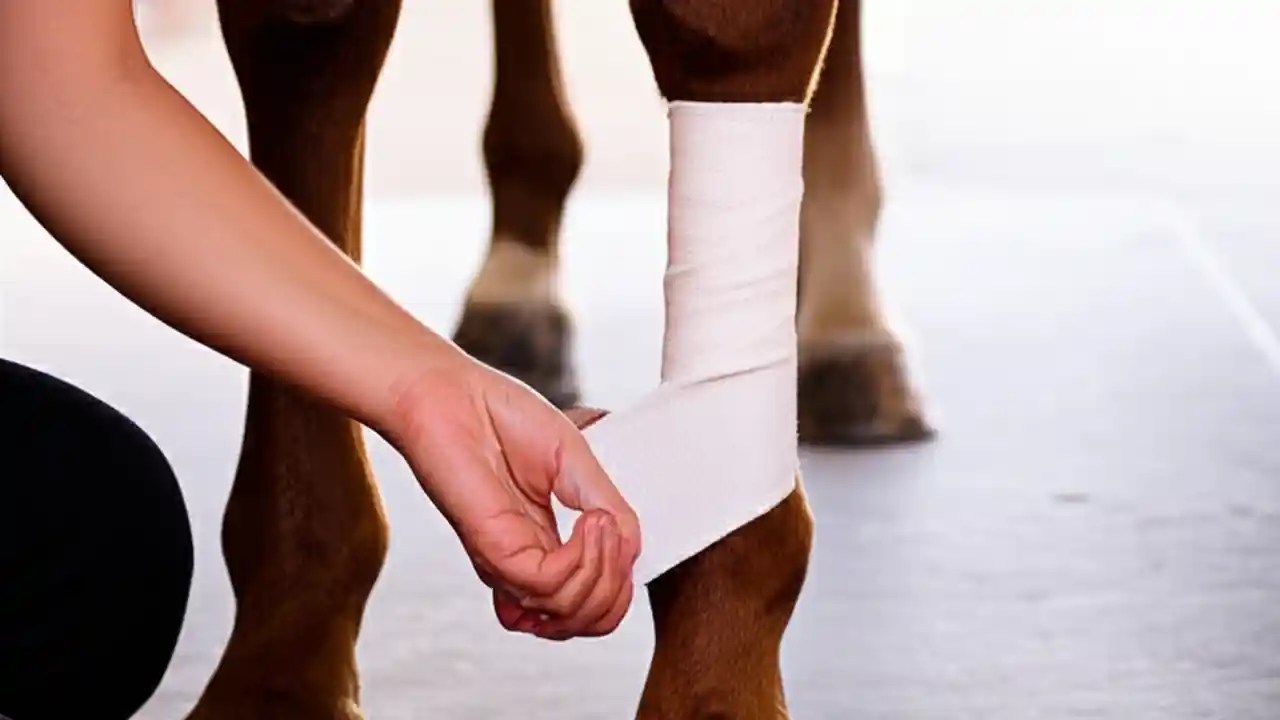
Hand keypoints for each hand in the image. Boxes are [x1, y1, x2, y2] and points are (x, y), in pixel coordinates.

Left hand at [384, 359, 638, 639]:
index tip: (623, 533)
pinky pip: (547, 584)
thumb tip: (630, 546)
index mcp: (545, 546)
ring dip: (603, 570)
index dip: (620, 586)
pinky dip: (581, 560)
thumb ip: (607, 506)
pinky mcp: (493, 548)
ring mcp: (509, 559)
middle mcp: (526, 562)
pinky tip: (588, 521)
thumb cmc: (502, 417)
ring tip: (600, 520)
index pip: (591, 605)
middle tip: (616, 531)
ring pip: (568, 610)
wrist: (453, 395)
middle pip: (585, 619)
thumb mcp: (576, 462)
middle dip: (616, 586)